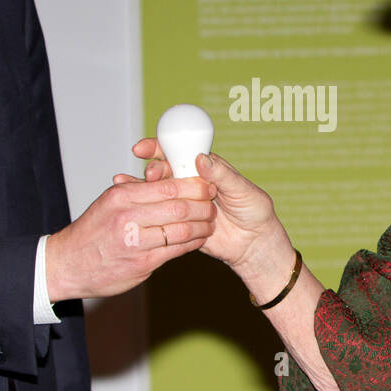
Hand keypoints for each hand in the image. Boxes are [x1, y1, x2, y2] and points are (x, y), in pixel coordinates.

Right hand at [45, 174, 216, 300]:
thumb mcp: (109, 202)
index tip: (206, 185)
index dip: (193, 185)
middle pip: (179, 207)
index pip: (167, 185)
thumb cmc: (91, 232)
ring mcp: (135, 242)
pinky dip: (193, 243)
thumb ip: (136, 192)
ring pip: (182, 229)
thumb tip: (164, 177)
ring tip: (210, 223)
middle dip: (203, 205)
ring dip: (202, 226)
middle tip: (213, 204)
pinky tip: (199, 239)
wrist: (67, 264)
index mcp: (121, 196)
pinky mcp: (142, 264)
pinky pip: (176, 250)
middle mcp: (128, 217)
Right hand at [123, 140, 281, 272]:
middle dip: (154, 170)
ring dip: (147, 189)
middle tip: (152, 175)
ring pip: (160, 192)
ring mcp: (184, 202)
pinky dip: (147, 210)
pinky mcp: (180, 222)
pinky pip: (162, 214)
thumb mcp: (243, 190)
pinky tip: (136, 209)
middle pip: (164, 170)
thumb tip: (202, 158)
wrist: (253, 243)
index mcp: (206, 168)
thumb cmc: (254, 212)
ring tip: (142, 190)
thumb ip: (222, 174)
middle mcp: (191, 182)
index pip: (179, 151)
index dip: (159, 147)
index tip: (146, 148)